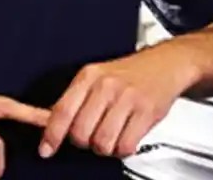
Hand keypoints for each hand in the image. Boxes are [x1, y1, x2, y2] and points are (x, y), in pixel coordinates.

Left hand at [41, 51, 193, 159]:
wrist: (165, 64)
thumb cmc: (128, 75)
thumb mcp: (96, 78)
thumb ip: (74, 101)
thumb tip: (48, 124)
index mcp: (88, 76)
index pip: (62, 111)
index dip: (52, 135)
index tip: (46, 149)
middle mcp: (106, 86)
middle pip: (80, 132)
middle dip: (83, 142)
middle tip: (91, 135)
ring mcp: (127, 99)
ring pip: (102, 143)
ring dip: (104, 148)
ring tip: (110, 136)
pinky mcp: (146, 112)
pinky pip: (125, 146)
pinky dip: (123, 149)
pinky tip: (125, 138)